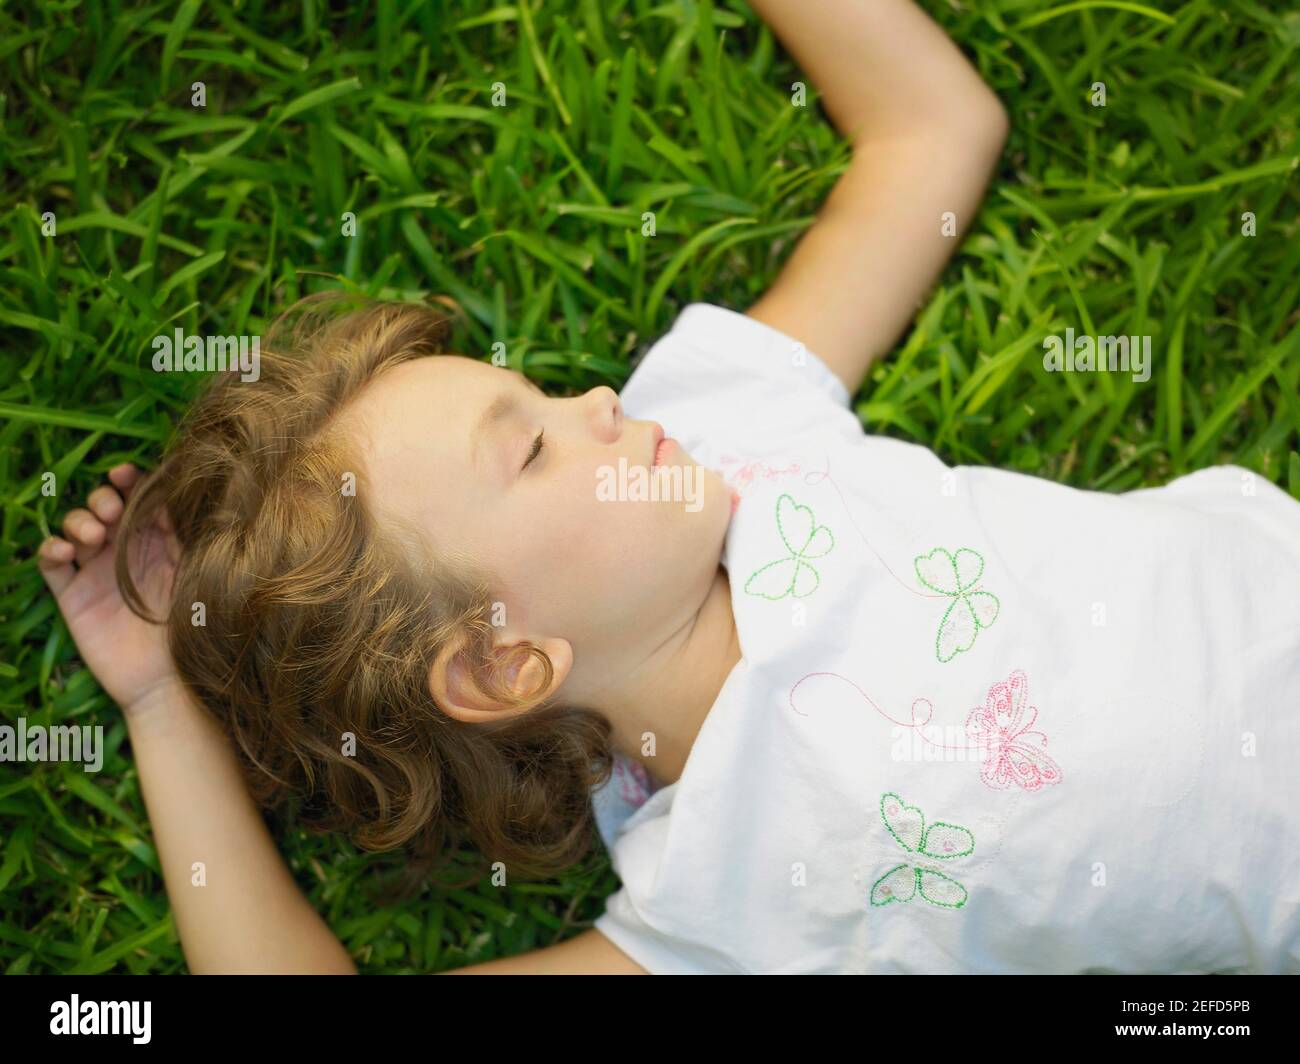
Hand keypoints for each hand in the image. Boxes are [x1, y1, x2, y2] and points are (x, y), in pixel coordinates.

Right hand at [37, 463, 183, 718]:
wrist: (168, 679)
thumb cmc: (190, 626)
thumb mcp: (193, 573)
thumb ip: (183, 534)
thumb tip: (177, 486)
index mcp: (158, 541)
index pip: (138, 499)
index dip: (129, 480)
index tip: (125, 473)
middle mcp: (125, 552)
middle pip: (102, 507)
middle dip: (102, 499)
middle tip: (113, 511)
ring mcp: (96, 572)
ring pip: (75, 528)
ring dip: (78, 521)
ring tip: (94, 535)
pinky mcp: (73, 596)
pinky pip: (51, 564)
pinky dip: (51, 548)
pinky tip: (64, 551)